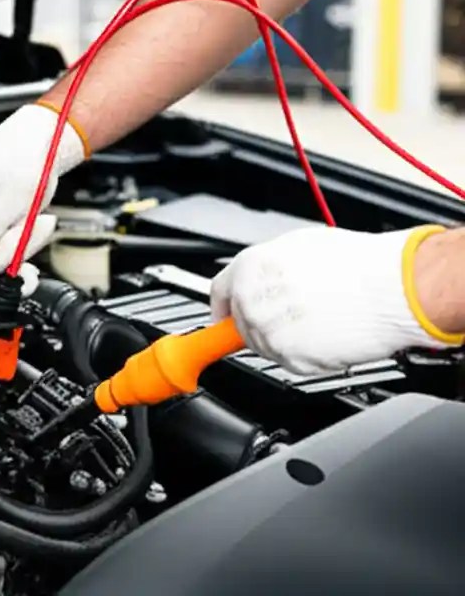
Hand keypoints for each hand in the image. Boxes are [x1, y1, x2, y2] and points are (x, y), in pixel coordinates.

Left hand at [210, 226, 447, 374]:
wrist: (391, 288)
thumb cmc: (357, 263)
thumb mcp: (298, 246)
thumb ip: (267, 268)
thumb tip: (257, 280)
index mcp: (249, 269)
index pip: (218, 294)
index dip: (223, 306)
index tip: (224, 316)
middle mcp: (252, 302)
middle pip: (240, 324)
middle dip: (260, 322)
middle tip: (292, 317)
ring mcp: (270, 333)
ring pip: (263, 346)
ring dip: (284, 340)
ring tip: (319, 321)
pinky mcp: (291, 359)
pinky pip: (289, 362)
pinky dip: (305, 355)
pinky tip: (327, 336)